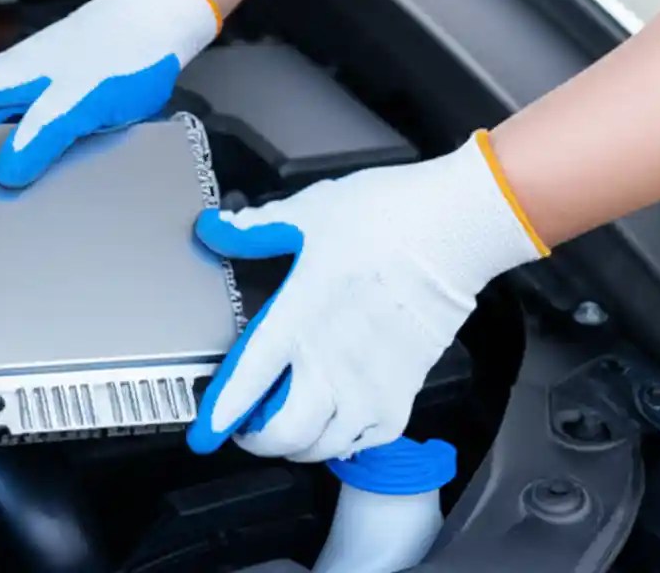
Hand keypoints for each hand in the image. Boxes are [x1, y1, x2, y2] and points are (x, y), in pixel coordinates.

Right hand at [0, 0, 219, 186]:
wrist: (160, 21)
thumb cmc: (120, 51)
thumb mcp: (74, 104)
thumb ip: (38, 139)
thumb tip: (6, 177)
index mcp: (0, 84)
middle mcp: (11, 88)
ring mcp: (38, 95)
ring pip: (14, 144)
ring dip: (21, 170)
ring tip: (28, 205)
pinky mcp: (64, 103)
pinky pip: (44, 139)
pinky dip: (48, 160)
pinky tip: (62, 180)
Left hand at [187, 132, 548, 461]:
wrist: (455, 227)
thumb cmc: (384, 218)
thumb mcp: (306, 213)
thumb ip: (256, 230)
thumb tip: (215, 230)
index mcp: (296, 321)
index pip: (245, 384)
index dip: (219, 415)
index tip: (204, 433)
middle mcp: (330, 366)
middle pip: (282, 435)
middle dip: (256, 438)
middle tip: (248, 423)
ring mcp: (369, 385)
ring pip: (323, 447)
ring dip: (299, 443)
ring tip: (289, 422)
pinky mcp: (404, 391)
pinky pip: (367, 441)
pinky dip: (345, 441)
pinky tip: (336, 420)